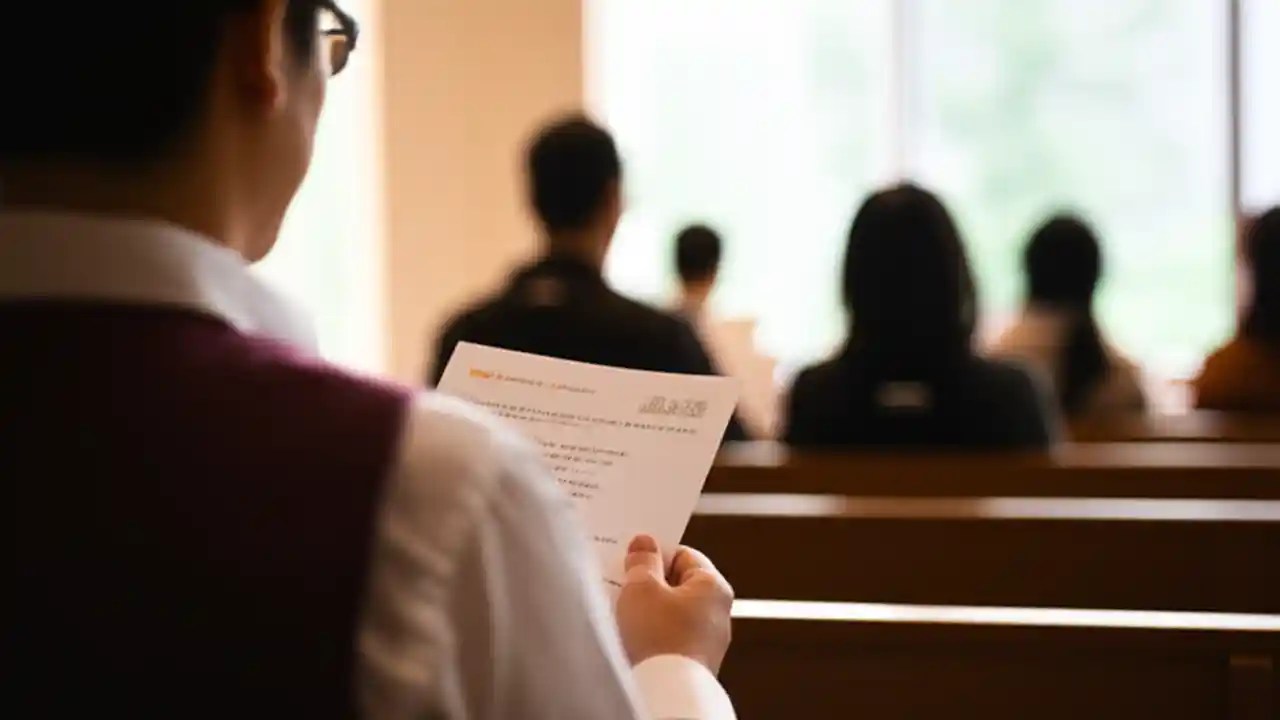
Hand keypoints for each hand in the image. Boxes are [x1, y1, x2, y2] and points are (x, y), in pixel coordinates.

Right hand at [615, 534, 733, 673]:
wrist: (664, 692)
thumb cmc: (659, 638)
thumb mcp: (642, 588)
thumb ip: (642, 561)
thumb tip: (644, 543)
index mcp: (714, 586)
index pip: (684, 555)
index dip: (656, 554)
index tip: (633, 558)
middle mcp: (717, 613)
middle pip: (678, 584)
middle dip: (649, 583)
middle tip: (623, 584)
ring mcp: (706, 640)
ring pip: (671, 613)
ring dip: (647, 610)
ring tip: (623, 613)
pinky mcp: (692, 663)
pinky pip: (669, 638)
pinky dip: (651, 634)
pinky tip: (631, 638)